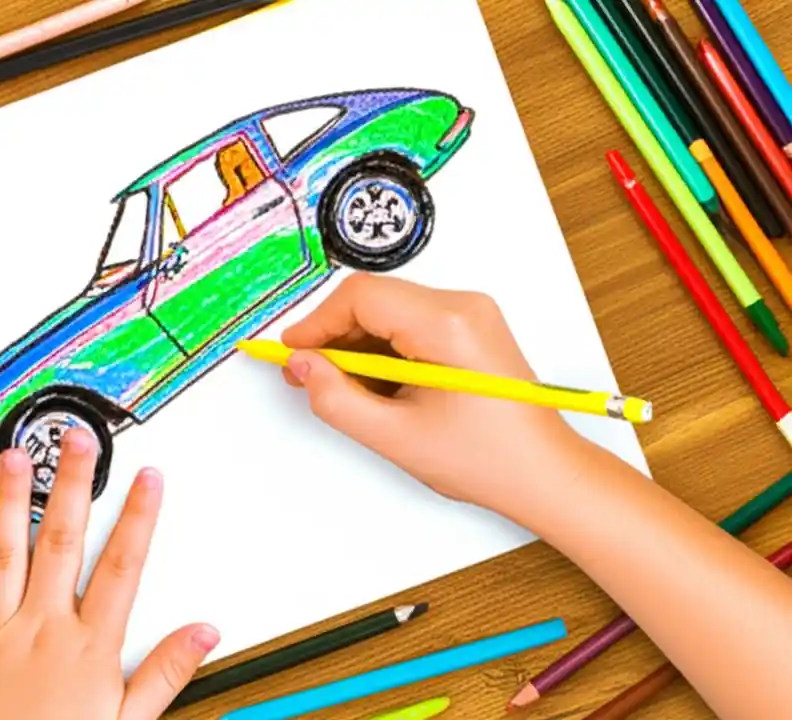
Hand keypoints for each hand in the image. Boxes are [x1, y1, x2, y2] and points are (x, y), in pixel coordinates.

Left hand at [0, 429, 219, 719]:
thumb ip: (163, 673)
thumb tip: (203, 633)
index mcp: (88, 648)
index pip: (122, 567)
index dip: (138, 517)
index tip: (148, 478)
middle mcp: (41, 630)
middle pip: (62, 542)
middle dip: (73, 484)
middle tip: (77, 439)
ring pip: (5, 552)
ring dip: (12, 499)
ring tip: (16, 455)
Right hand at [280, 273, 590, 511]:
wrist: (544, 474)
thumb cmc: (488, 459)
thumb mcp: (395, 436)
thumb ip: (337, 399)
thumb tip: (302, 366)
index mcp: (448, 325)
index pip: (362, 297)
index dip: (317, 323)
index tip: (291, 352)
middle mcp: (464, 307)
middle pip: (374, 299)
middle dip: (333, 335)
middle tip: (306, 373)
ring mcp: (471, 314)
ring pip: (389, 310)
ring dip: (356, 344)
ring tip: (338, 386)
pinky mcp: (470, 328)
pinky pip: (410, 323)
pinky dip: (382, 349)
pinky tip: (372, 385)